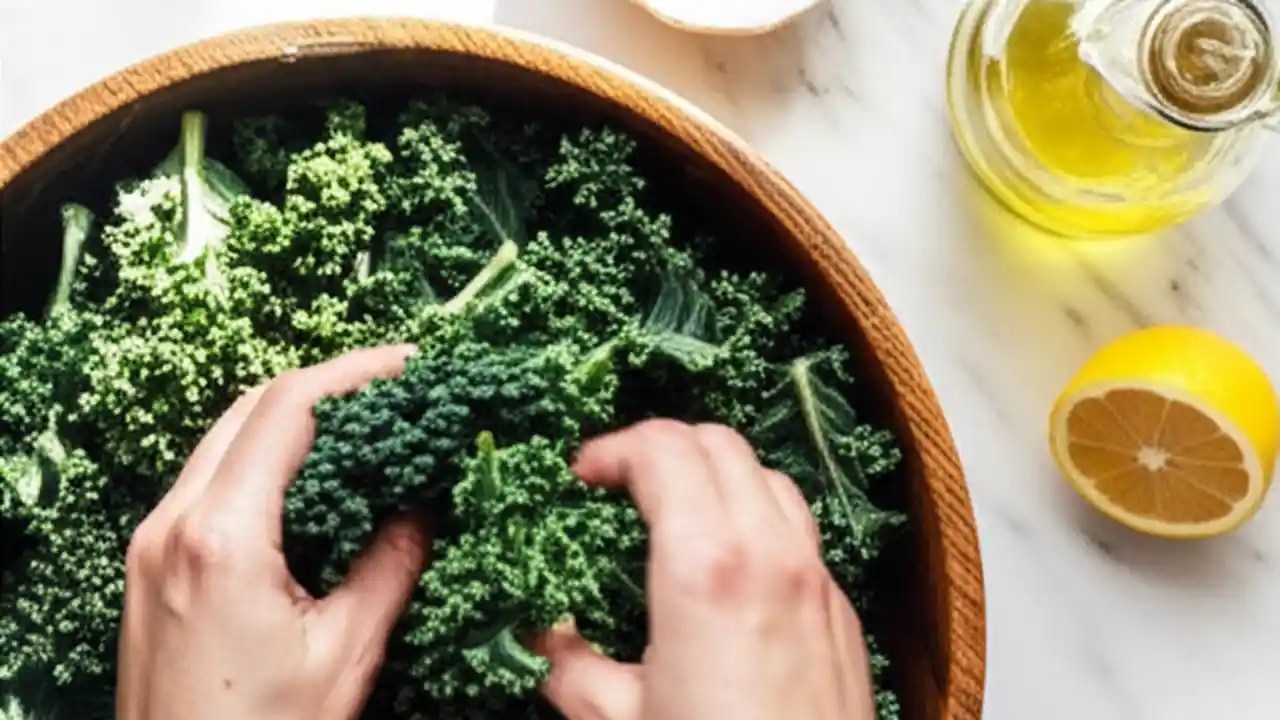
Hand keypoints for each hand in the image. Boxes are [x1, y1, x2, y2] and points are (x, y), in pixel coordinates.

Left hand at [116, 346, 428, 719]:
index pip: (287, 409)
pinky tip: (314, 481)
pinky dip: (264, 460)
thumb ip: (390, 565)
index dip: (354, 372)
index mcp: (220, 538)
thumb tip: (424, 504)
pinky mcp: (151, 566)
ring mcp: (152, 544)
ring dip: (294, 421)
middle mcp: (172, 525)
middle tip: (397, 390)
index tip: (411, 364)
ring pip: (225, 440)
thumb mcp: (345, 654)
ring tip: (366, 427)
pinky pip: (210, 482)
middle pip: (250, 410)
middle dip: (328, 387)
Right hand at [538, 420, 875, 719]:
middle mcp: (771, 553)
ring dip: (716, 474)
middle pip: (719, 443)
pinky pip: (799, 531)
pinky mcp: (841, 612)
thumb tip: (550, 642)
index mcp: (707, 566)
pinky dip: (757, 518)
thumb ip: (573, 668)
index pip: (664, 450)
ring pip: (768, 477)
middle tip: (620, 483)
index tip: (582, 474)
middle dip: (662, 447)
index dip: (613, 449)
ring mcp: (816, 579)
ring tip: (675, 512)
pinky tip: (729, 568)